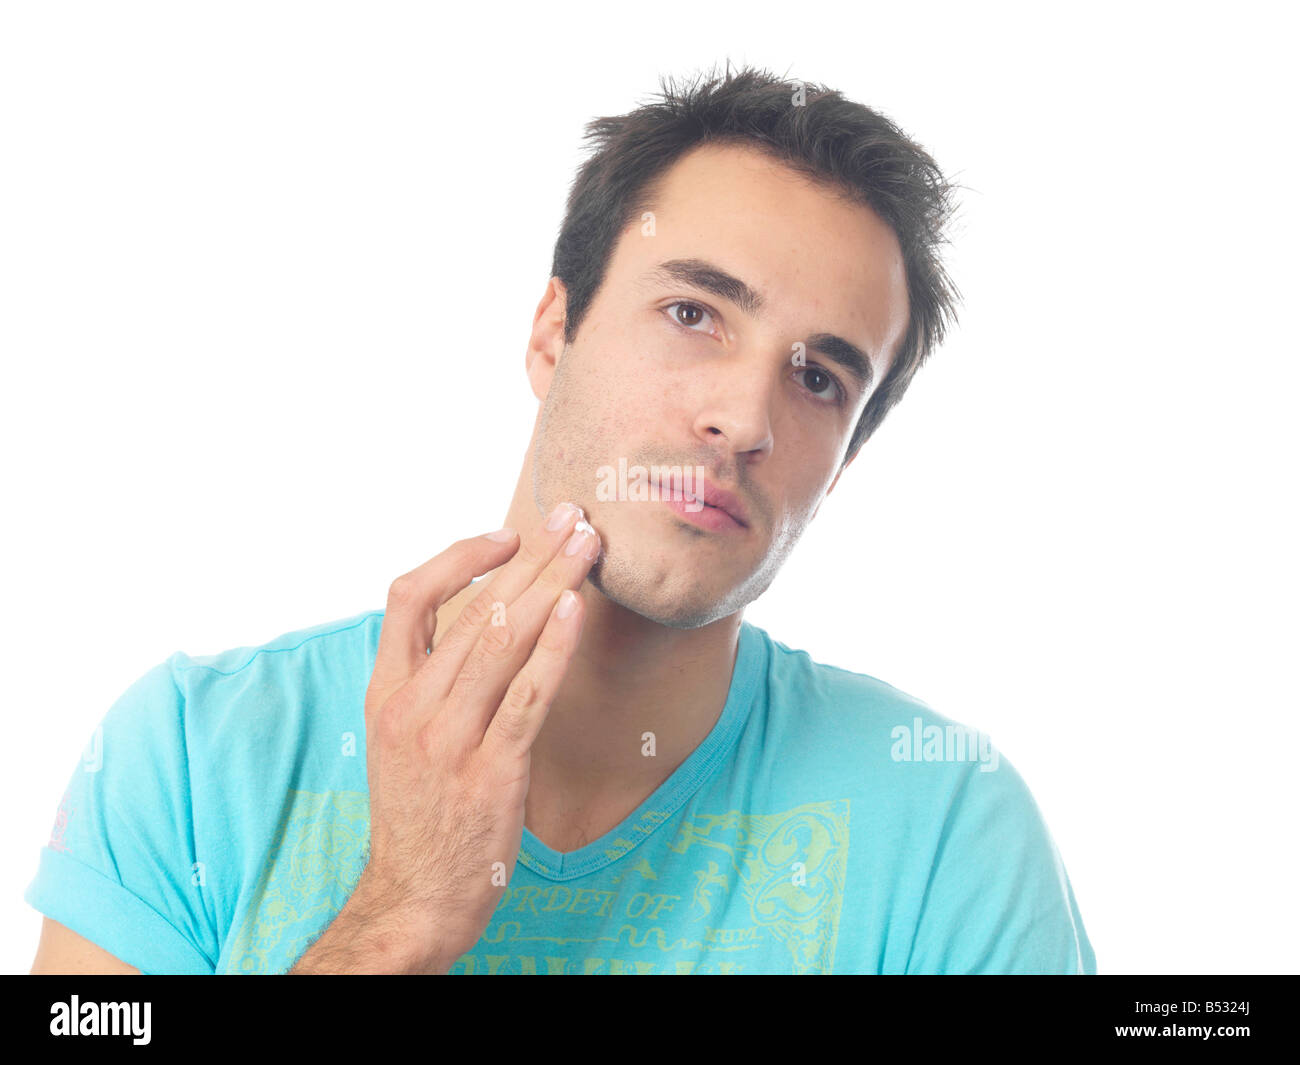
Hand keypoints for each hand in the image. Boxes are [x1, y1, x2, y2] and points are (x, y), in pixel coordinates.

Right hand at [357, 502, 599, 972]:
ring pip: (503, 641)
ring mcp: (450, 740)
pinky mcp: (491, 773)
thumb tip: (483, 617)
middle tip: (572, 519)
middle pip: (474, 609)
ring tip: (588, 547)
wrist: (415, 898)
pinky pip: (527, 697)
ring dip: (552, 584)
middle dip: (530, 556)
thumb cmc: (418, 813)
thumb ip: (430, 679)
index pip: (407, 598)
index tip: (506, 536)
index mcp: (386, 693)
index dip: (458, 558)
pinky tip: (576, 610)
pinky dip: (554, 648)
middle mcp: (413, 708)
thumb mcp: (400, 738)